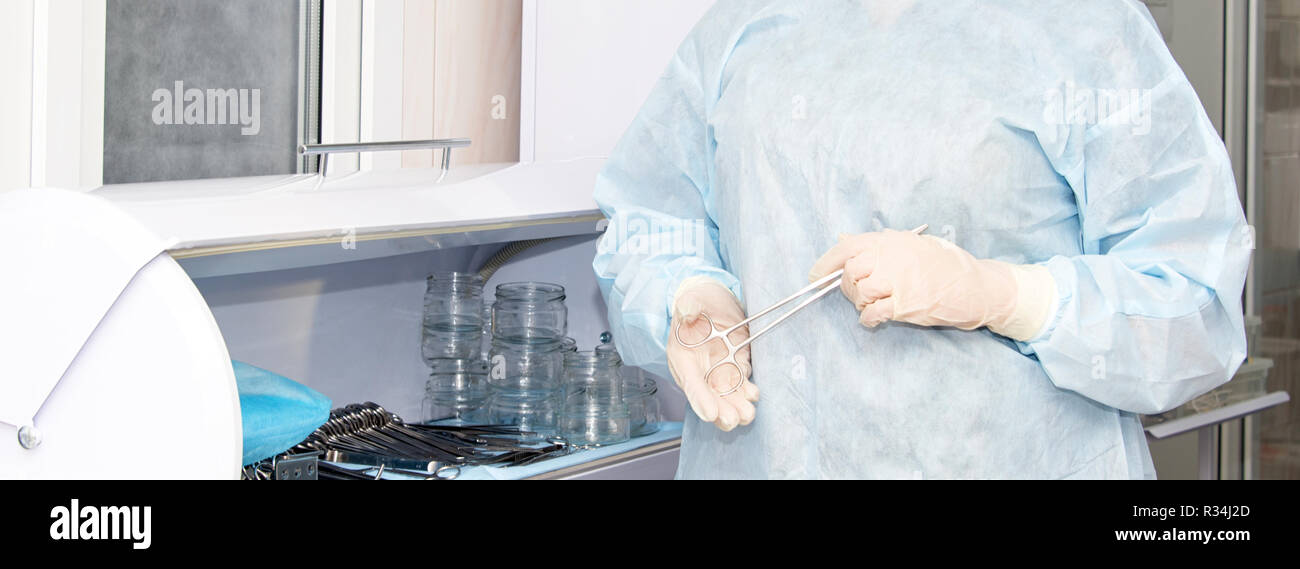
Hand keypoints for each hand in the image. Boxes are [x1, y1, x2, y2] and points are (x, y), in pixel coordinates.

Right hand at [667, 277, 759, 430]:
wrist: (713, 300)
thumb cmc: (699, 299)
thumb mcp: (693, 297)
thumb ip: (688, 304)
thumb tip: (687, 310)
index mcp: (683, 358)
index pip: (691, 383)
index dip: (700, 399)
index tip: (711, 413)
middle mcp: (699, 371)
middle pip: (709, 398)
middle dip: (721, 411)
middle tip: (733, 418)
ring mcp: (717, 371)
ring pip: (726, 398)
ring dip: (736, 408)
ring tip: (747, 414)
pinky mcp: (734, 368)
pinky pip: (740, 387)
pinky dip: (747, 394)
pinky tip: (754, 394)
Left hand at [808, 229, 1054, 339]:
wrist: (976, 287)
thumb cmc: (945, 265)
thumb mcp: (912, 244)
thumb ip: (878, 243)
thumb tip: (843, 240)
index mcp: (892, 240)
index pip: (847, 247)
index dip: (826, 263)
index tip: (814, 276)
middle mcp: (892, 257)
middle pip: (850, 272)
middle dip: (848, 287)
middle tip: (861, 294)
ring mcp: (898, 280)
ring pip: (859, 293)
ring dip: (861, 303)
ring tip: (876, 304)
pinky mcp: (905, 304)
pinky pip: (872, 313)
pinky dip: (869, 319)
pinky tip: (876, 318)